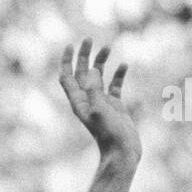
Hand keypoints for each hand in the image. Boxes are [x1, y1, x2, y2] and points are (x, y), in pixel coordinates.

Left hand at [59, 38, 139, 162]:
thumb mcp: (100, 111)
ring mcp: (102, 102)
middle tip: (89, 38)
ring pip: (98, 75)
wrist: (122, 153)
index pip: (67, 77)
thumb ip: (94, 90)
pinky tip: (124, 65)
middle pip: (81, 72)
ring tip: (108, 46)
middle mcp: (88, 100)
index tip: (71, 44)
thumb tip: (91, 70)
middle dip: (84, 55)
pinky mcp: (115, 105)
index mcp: (79, 102)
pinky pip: (115, 85)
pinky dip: (118, 74)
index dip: (66, 61)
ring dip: (101, 60)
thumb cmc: (109, 135)